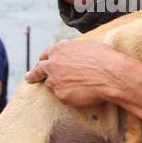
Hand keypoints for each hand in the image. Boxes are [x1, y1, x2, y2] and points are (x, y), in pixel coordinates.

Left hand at [25, 38, 140, 108]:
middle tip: (29, 78)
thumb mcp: (86, 46)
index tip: (41, 64)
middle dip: (33, 75)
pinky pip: (63, 96)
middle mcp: (52, 65)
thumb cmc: (104, 58)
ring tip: (75, 86)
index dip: (43, 60)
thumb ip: (73, 49)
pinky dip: (70, 95)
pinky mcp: (61, 96)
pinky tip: (82, 93)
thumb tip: (72, 51)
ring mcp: (55, 81)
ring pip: (51, 86)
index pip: (45, 55)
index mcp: (58, 50)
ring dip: (58, 86)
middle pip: (38, 71)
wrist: (111, 75)